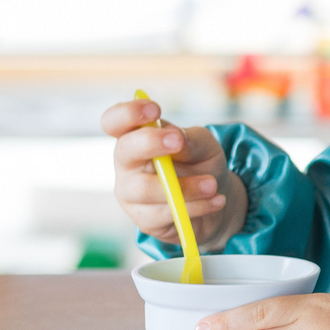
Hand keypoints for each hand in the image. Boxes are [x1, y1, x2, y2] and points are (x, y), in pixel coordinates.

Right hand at [102, 97, 246, 249]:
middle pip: (123, 151)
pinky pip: (166, 213)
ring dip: (184, 186)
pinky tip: (216, 201)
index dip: (128, 113)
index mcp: (135, 137)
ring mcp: (131, 193)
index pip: (114, 121)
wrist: (215, 199)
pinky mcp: (144, 220)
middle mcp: (127, 164)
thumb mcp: (205, 146)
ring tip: (212, 185)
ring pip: (146, 188)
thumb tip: (177, 138)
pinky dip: (196, 207)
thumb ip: (192, 140)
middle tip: (178, 141)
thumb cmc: (201, 164)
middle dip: (150, 143)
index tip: (154, 110)